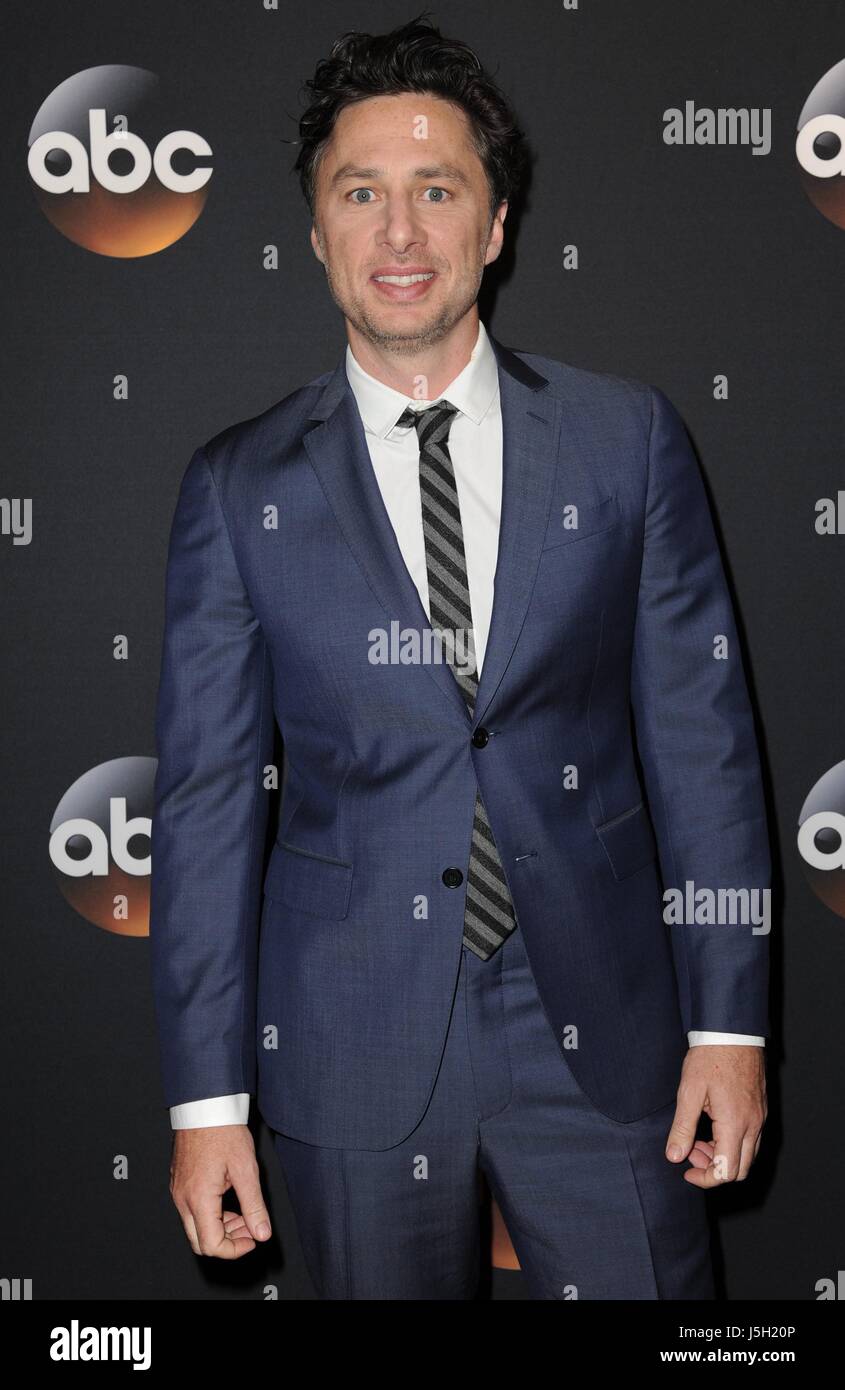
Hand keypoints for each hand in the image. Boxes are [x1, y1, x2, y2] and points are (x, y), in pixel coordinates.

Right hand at [169, 1124, 271, 1257]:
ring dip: (220, 1228)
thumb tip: (262, 1233)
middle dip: (227, 1241)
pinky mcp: (178, 1182)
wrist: (204, 1106)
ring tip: (243, 1212)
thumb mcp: (246, 1169)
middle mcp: (183, 1199)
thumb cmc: (223, 1132)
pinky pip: (191, 1210)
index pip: (212, 1245)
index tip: (253, 1238)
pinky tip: (228, 1199)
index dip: (235, 1249)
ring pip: (195, 1227)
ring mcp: (178, 1191)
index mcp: (199, 1199)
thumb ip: (254, 1206)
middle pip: (200, 1242)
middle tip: (249, 1227)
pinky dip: (211, 1214)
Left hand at [665, 1045, 766, 1186]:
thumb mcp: (689, 1091)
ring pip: (748, 1155)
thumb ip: (682, 1127)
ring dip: (723, 1156)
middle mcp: (753, 1125)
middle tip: (691, 1152)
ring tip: (699, 1138)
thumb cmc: (710, 1057)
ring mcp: (760, 1117)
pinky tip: (713, 1127)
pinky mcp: (760, 1109)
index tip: (686, 1171)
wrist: (732, 1032)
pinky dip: (733, 1143)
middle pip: (741, 1169)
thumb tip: (674, 1156)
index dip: (705, 1179)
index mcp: (735, 1124)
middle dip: (714, 1169)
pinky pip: (751, 1139)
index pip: (725, 1171)